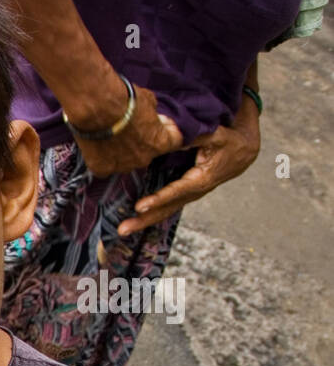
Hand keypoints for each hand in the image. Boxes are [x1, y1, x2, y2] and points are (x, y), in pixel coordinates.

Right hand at [73, 83, 183, 177]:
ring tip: (110, 135)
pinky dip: (101, 157)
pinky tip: (97, 144)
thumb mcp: (148, 100)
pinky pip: (104, 165)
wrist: (96, 106)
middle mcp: (143, 159)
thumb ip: (152, 114)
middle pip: (146, 153)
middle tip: (129, 128)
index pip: (174, 141)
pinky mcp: (101, 169)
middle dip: (140, 142)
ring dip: (120, 151)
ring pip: (123, 161)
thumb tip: (148, 116)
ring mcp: (121, 166)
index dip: (168, 130)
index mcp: (159, 142)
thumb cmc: (123, 101)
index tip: (161, 124)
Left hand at [117, 111, 260, 236]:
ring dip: (143, 221)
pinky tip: (133, 220)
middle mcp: (194, 192)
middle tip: (122, 230)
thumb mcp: (216, 135)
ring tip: (123, 230)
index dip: (158, 199)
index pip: (176, 191)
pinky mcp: (184, 194)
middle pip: (167, 209)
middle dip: (144, 220)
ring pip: (165, 211)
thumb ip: (195, 136)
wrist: (243, 152)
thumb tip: (173, 135)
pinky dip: (150, 214)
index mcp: (202, 179)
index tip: (139, 206)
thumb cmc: (229, 141)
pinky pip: (166, 206)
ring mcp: (188, 195)